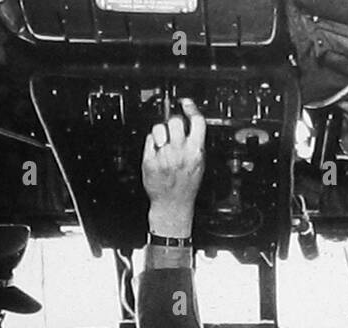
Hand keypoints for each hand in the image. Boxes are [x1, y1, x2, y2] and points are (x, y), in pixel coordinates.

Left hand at [142, 97, 205, 236]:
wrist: (172, 205)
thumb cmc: (186, 185)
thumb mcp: (199, 164)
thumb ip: (195, 144)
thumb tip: (190, 124)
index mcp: (195, 152)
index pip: (197, 122)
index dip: (191, 108)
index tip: (186, 103)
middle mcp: (180, 153)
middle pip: (175, 121)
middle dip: (173, 122)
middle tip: (173, 128)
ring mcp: (164, 156)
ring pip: (159, 128)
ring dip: (160, 131)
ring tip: (163, 140)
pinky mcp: (150, 161)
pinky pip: (148, 140)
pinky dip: (151, 143)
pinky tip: (156, 151)